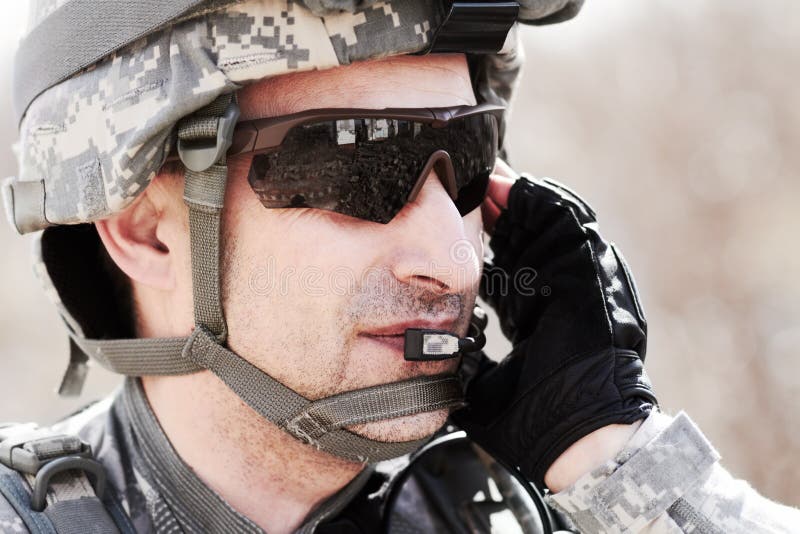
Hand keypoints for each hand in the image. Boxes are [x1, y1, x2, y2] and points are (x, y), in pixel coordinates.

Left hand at [454, 173, 656, 488]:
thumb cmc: (531, 419)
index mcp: (533, 314)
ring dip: (512, 197)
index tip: (449, 222)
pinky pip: (567, 222)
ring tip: (479, 177)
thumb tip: (420, 352)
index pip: (505, 265)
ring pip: (545, 222)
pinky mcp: (590, 270)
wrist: (573, 434)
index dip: (480, 241)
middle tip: (459, 185)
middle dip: (492, 210)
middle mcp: (553, 291)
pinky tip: (507, 185)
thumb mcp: (479, 383)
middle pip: (522, 236)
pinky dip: (538, 200)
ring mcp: (574, 278)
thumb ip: (457, 362)